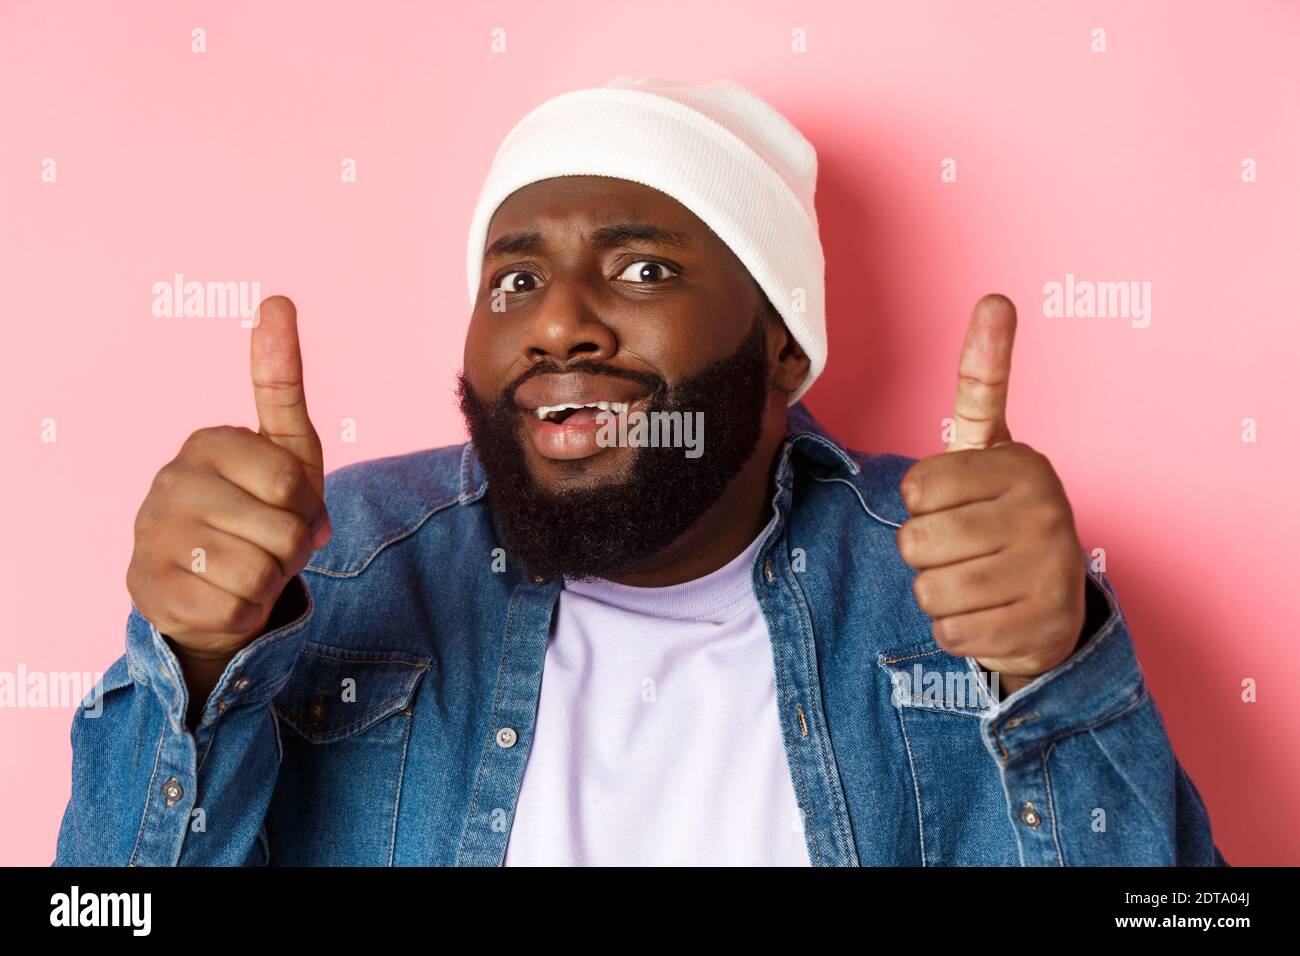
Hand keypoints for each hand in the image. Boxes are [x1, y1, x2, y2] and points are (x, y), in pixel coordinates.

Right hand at [126, 295, 330, 660]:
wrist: (210, 583)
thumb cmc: (259, 510)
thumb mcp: (287, 450)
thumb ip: (282, 383)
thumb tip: (276, 300)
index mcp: (207, 441)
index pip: (289, 479)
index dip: (306, 505)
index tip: (286, 504)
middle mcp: (170, 482)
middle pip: (282, 532)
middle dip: (292, 549)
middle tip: (269, 544)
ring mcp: (152, 536)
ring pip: (258, 576)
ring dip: (269, 582)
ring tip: (247, 568)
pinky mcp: (148, 590)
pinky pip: (234, 612)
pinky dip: (246, 614)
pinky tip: (222, 597)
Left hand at [896, 294, 1085, 694]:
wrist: (1052, 602)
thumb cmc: (1001, 515)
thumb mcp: (989, 447)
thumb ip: (983, 379)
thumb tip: (996, 297)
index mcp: (1025, 463)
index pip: (915, 488)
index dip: (919, 504)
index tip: (954, 503)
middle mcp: (1048, 512)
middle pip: (916, 543)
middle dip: (922, 553)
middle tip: (961, 548)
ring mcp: (1051, 572)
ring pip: (930, 592)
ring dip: (936, 594)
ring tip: (974, 580)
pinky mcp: (1045, 628)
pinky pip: (952, 635)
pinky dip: (956, 632)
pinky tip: (989, 616)